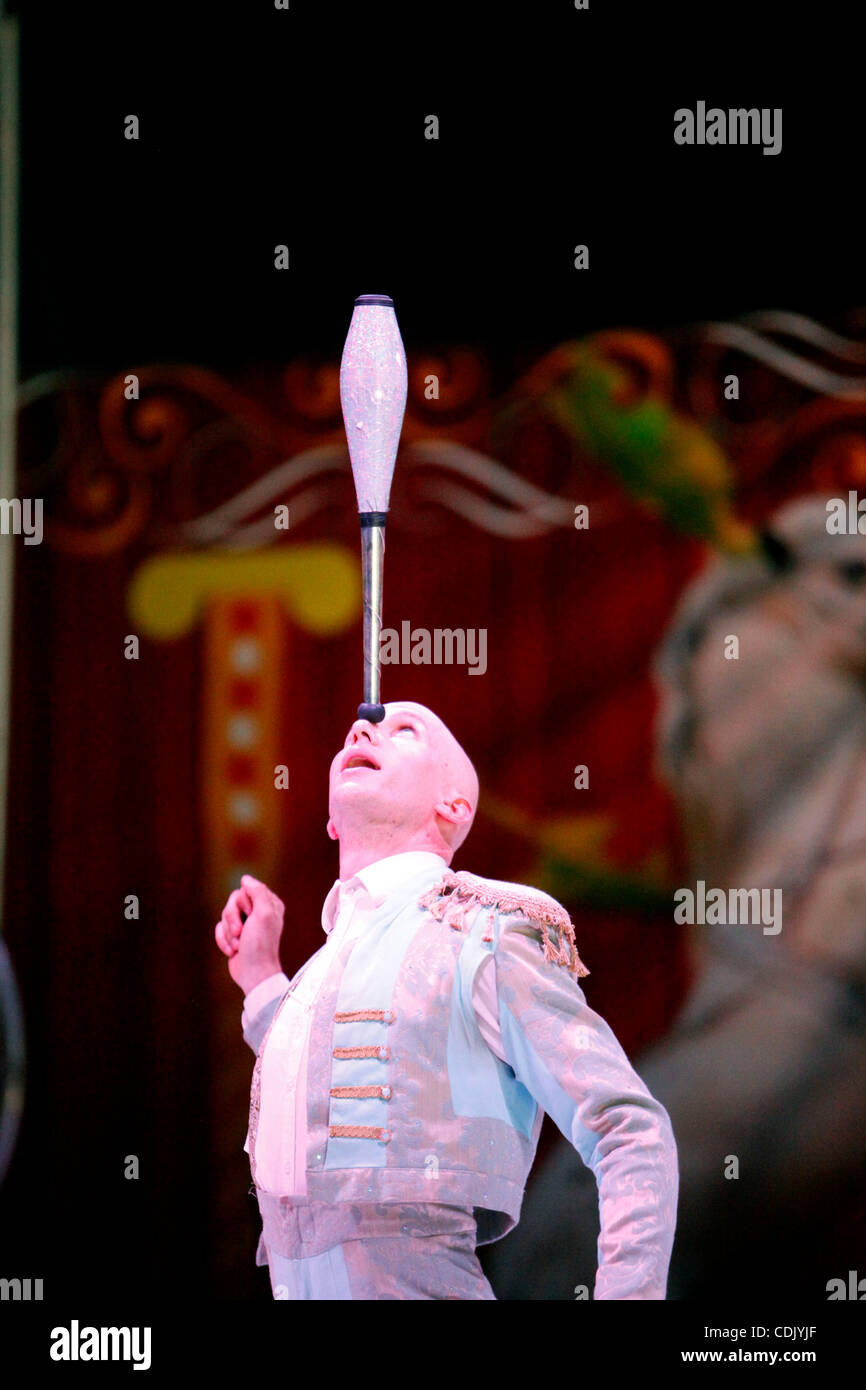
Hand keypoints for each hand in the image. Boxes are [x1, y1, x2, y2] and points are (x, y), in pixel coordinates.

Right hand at [214, 874, 283, 994]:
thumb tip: (245, 879)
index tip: (252, 915)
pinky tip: (233, 951)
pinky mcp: (233, 935)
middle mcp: (258, 912)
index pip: (246, 890)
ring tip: (238, 945)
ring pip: (224, 916)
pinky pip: (219, 929)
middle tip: (240, 932)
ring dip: (228, 933)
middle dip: (232, 919)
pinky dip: (223, 941)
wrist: (253, 972)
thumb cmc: (261, 944)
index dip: (243, 902)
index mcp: (269, 904)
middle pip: (232, 902)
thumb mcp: (264, 913)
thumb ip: (257, 891)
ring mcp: (245, 924)